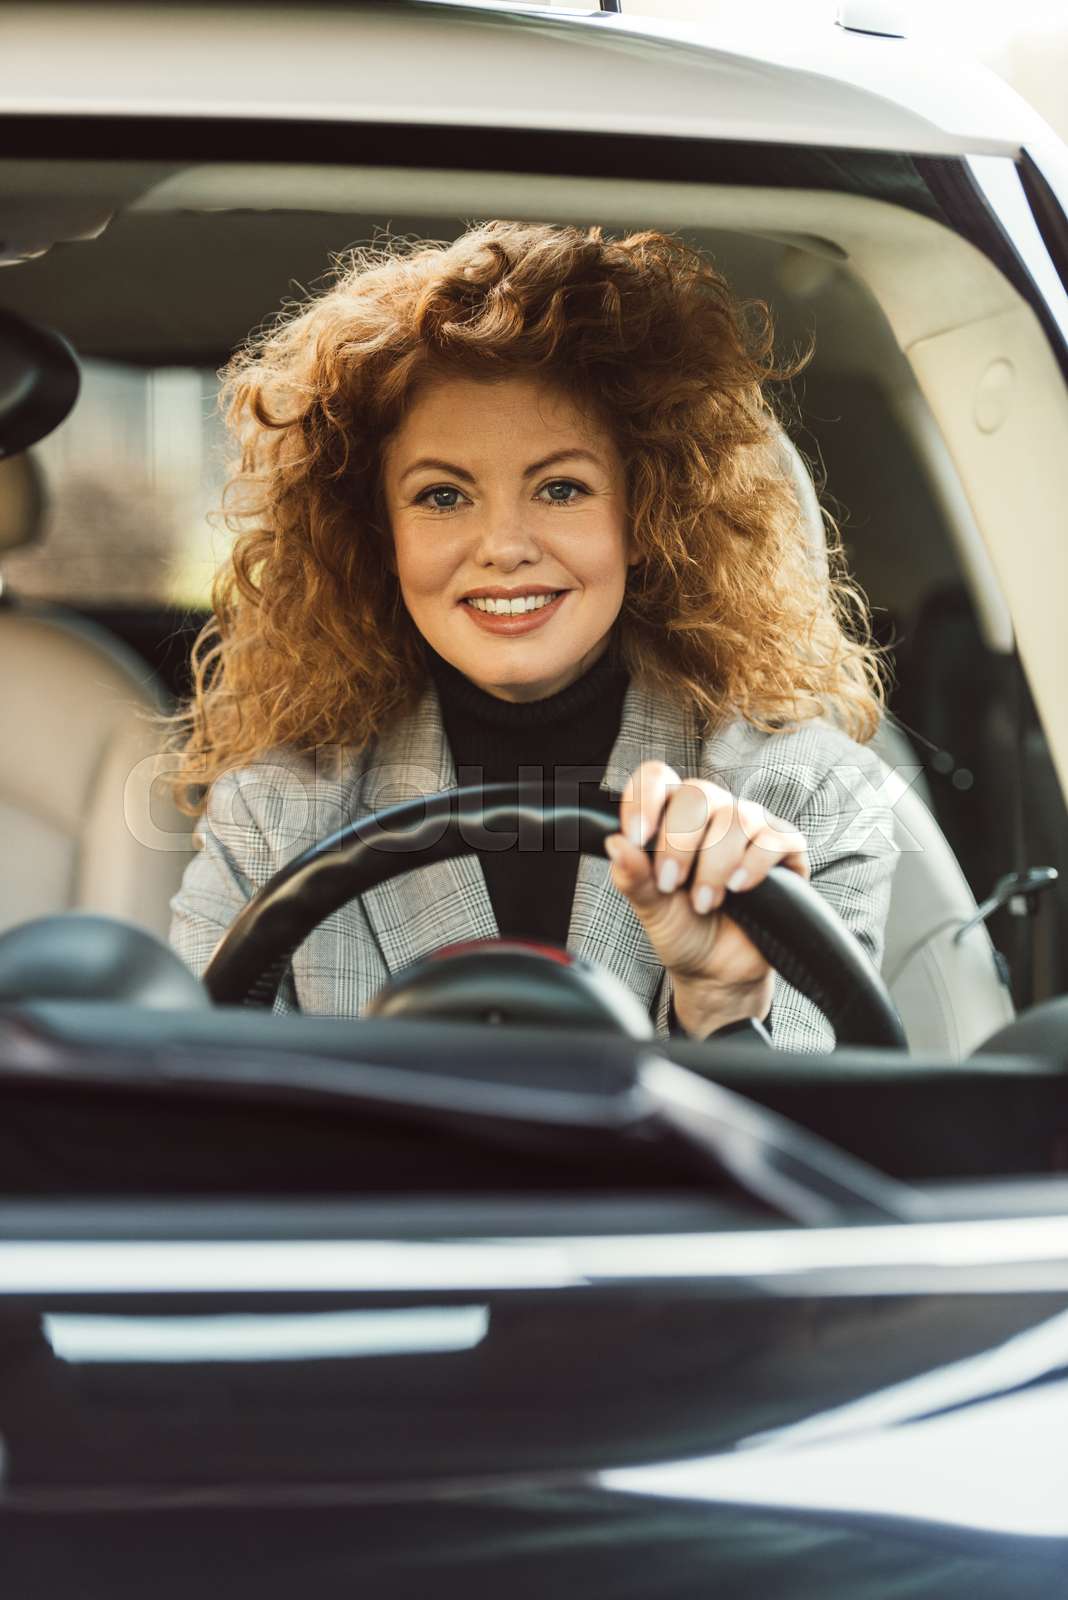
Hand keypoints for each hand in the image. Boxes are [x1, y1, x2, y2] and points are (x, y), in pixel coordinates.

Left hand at [604, 761, 809, 1038]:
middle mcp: (713, 813)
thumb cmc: (684, 931)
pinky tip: (738, 889)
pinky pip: (774, 839)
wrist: (719, 971)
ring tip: (704, 902)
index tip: (637, 836)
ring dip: (715, 864)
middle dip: (679, 842)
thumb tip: (615, 843)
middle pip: (698, 793)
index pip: (658, 778)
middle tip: (671, 883)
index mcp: (673, 817)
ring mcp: (751, 828)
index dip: (646, 798)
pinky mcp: (785, 850)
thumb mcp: (650, 907)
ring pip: (737, 817)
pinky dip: (753, 864)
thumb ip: (633, 876)